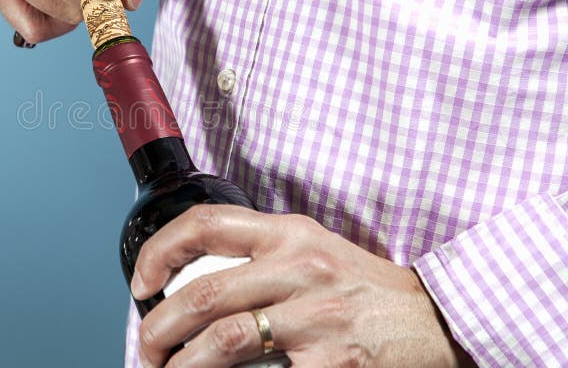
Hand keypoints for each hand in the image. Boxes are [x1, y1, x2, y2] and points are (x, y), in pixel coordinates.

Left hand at [131, 205, 471, 366]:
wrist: (435, 319)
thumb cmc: (365, 287)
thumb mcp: (315, 250)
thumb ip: (263, 256)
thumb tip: (198, 281)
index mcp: (291, 233)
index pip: (208, 223)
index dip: (161, 250)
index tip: (142, 280)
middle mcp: (301, 267)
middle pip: (206, 292)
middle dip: (160, 325)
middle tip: (146, 347)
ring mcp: (317, 315)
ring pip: (226, 338)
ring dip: (183, 364)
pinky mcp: (333, 361)